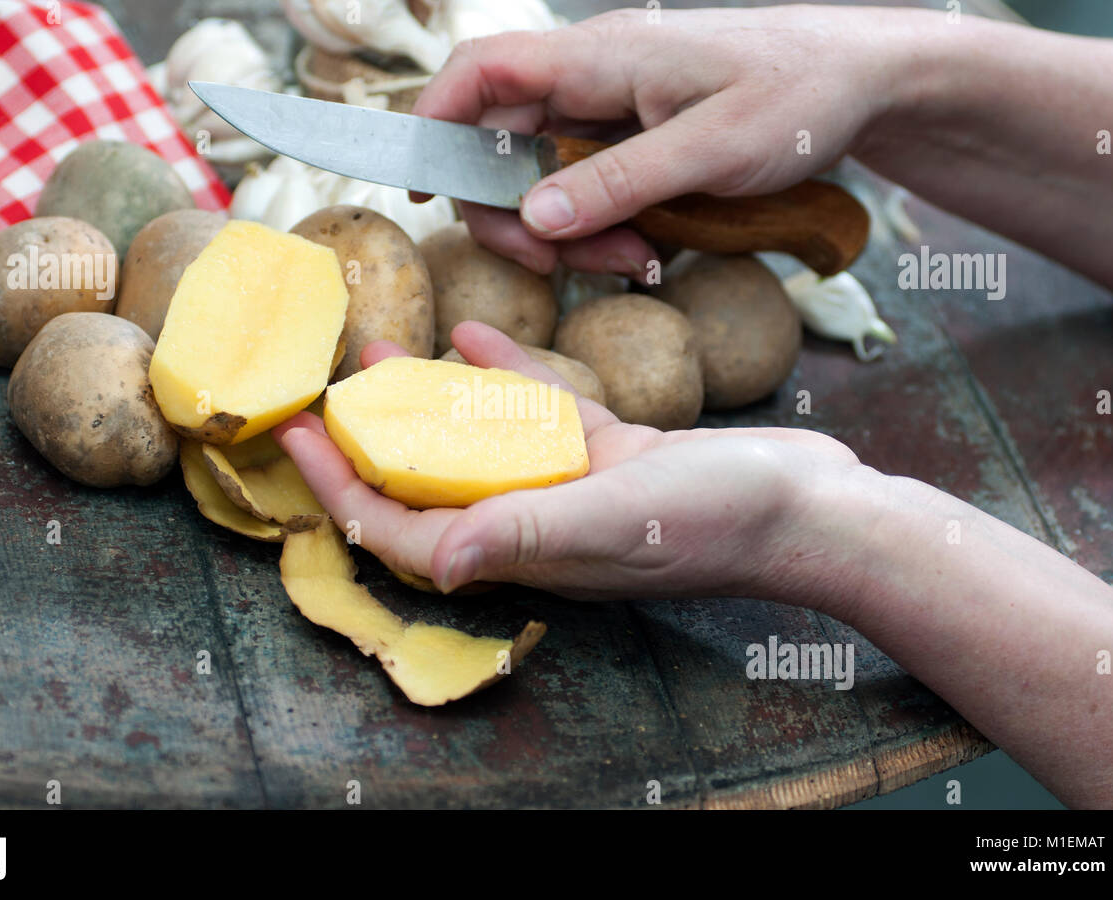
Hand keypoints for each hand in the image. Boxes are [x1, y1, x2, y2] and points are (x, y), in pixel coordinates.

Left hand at [274, 321, 864, 600]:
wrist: (812, 505)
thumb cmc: (722, 518)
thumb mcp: (618, 518)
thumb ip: (526, 533)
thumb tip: (440, 562)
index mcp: (524, 547)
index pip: (406, 530)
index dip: (344, 490)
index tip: (301, 437)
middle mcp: (537, 522)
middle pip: (428, 484)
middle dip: (370, 441)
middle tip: (326, 389)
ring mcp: (573, 487)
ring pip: (477, 443)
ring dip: (426, 402)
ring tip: (383, 351)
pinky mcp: (611, 454)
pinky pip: (540, 412)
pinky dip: (505, 375)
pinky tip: (476, 332)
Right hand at [411, 5, 911, 277]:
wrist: (865, 80)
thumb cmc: (800, 92)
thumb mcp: (714, 147)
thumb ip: (621, 182)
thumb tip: (533, 215)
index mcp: (600, 56)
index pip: (480, 73)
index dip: (433, 124)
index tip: (421, 189)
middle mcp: (593, 79)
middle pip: (499, 144)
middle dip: (516, 214)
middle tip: (561, 262)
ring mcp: (613, 111)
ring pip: (543, 179)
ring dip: (571, 234)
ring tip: (637, 259)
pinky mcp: (635, 141)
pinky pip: (589, 191)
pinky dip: (603, 229)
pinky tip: (649, 248)